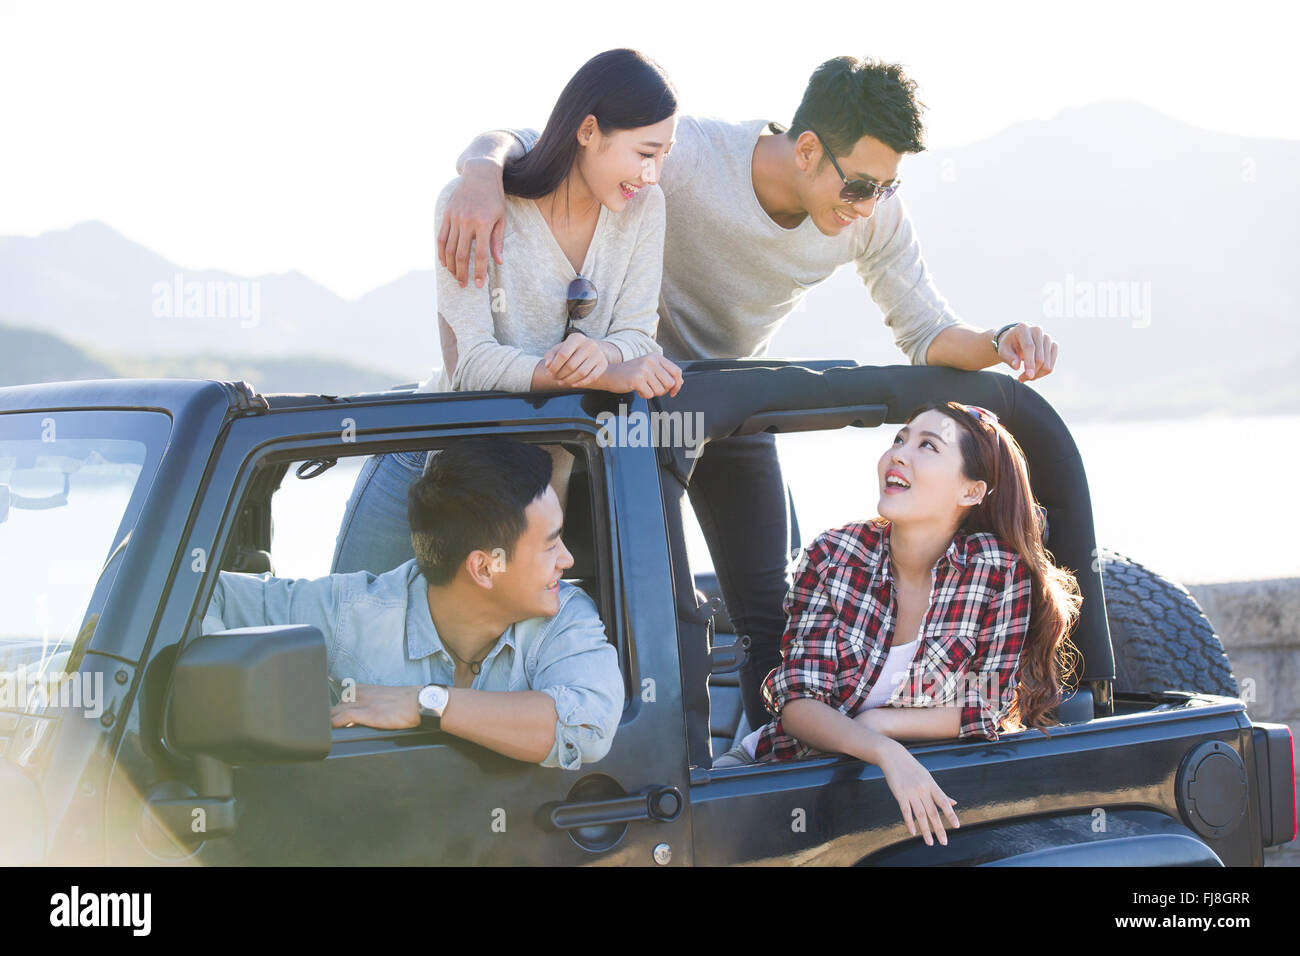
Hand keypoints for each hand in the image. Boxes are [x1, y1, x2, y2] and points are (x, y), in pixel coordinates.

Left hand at [330, 684, 421, 730]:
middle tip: (330, 727)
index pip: (341, 698)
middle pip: (336, 705)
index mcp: (364, 688)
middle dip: (332, 716)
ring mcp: (364, 702)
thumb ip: (369, 704)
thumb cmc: (405, 703)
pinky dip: (335, 723)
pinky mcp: (368, 713)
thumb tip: (358, 717)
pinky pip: (343, 717)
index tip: (333, 718)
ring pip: (336, 711)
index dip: (336, 710)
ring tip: (328, 731)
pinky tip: (333, 729)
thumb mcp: (383, 698)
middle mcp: (361, 693)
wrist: (419, 703)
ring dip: (330, 721)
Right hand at [437, 158, 507, 287]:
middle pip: (462, 255)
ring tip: (455, 276)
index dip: (479, 272)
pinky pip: (442, 238)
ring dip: (451, 266)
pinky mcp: (447, 214)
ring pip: (450, 249)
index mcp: (484, 223)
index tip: (478, 285)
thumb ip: (497, 241)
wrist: (479, 174)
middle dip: (462, 273)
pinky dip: (442, 252)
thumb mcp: (501, 218)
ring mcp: (455, 218)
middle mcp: (467, 221)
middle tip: (464, 285)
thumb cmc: (494, 198)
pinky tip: (445, 263)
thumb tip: (498, 262)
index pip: (480, 254)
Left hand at [543, 333, 609, 387]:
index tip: (548, 373)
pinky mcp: (603, 364)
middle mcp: (589, 344)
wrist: (590, 349)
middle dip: (560, 375)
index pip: (563, 355)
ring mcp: (598, 354)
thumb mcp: (559, 349)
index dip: (554, 366)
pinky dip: (581, 383)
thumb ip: (550, 356)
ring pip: (581, 373)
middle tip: (555, 379)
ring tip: (561, 382)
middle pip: (571, 365)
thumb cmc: (570, 350)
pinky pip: (591, 377)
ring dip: (569, 381)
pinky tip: (573, 384)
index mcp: (577, 338)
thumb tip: (548, 365)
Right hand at [600, 355, 683, 398]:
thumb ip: (664, 373)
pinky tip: (637, 389)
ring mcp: (644, 370)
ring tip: (643, 387)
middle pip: (670, 383)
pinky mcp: (637, 379)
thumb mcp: (648, 368)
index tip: (673, 391)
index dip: (678, 384)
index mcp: (656, 357)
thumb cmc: (630, 373)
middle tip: (652, 388)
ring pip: (660, 391)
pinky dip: (644, 395)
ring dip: (652, 393)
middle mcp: (651, 361)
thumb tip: (680, 382)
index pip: (677, 372)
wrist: (609, 374)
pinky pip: (649, 394)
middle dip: (663, 390)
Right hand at [877, 740, 959, 845]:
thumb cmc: (912, 768)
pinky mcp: (899, 794)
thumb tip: (954, 803)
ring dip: (925, 830)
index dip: (951, 814)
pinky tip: (913, 833)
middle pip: (933, 812)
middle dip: (939, 828)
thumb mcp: (928, 778)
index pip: (943, 802)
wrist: (893, 756)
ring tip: (930, 842)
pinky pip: (906, 811)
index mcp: (932, 785)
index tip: (957, 826)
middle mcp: (923, 789)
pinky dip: (910, 822)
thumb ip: (939, 793)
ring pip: (920, 815)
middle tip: (944, 842)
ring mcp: (911, 792)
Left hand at [997, 323, 1057, 381]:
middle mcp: (1038, 330)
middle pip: (1040, 358)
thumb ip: (1008, 358)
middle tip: (1020, 379)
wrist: (1015, 339)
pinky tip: (1033, 373)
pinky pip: (1052, 364)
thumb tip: (1016, 366)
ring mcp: (1047, 337)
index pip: (1029, 347)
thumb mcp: (1003, 351)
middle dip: (1032, 373)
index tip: (1029, 375)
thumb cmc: (1008, 345)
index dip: (1030, 363)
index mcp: (1023, 328)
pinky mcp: (1053, 345)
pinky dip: (1043, 373)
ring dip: (1037, 375)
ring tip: (1025, 377)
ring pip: (1047, 363)